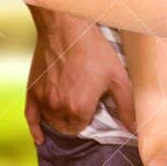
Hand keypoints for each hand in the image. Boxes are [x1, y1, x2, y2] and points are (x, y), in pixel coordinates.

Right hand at [25, 12, 134, 143]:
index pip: (81, 127)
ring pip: (51, 122)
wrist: (66, 28)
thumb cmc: (93, 50)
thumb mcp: (118, 77)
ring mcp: (43, 100)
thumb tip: (135, 129)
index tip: (94, 105)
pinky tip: (40, 138)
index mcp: (79, 108)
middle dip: (75, 121)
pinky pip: (30, 118)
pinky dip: (35, 129)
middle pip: (66, 127)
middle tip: (83, 105)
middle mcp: (58, 108)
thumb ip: (126, 106)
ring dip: (60, 121)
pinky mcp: (32, 90)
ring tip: (69, 110)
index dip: (89, 117)